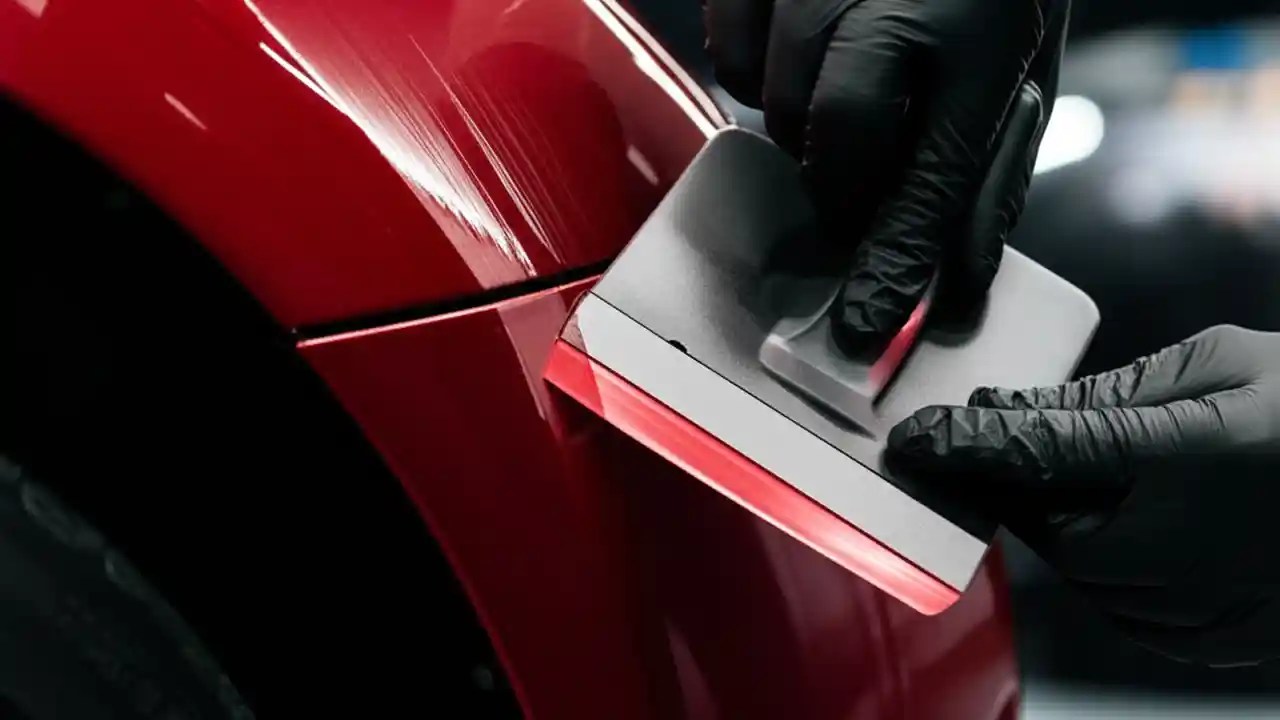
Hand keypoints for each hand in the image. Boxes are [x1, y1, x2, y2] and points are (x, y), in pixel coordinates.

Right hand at [704, 0, 1069, 353]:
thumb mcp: (1021, 58)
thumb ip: (989, 162)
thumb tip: (958, 275)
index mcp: (985, 28)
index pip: (931, 175)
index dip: (894, 260)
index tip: (865, 324)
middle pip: (834, 137)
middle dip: (838, 179)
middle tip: (851, 174)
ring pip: (774, 99)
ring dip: (798, 120)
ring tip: (838, 81)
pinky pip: (730, 52)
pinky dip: (756, 69)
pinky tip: (798, 40)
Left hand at [887, 325, 1279, 665]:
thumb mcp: (1215, 368)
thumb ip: (1105, 397)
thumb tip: (1015, 411)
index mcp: (1174, 460)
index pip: (1027, 454)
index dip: (960, 445)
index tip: (912, 438)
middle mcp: (1174, 548)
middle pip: (1046, 522)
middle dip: (1025, 481)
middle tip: (1018, 443)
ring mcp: (1194, 608)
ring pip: (1081, 567)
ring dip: (1073, 521)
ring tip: (1128, 476)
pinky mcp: (1211, 642)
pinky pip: (1125, 601)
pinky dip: (1117, 561)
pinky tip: (1153, 521)